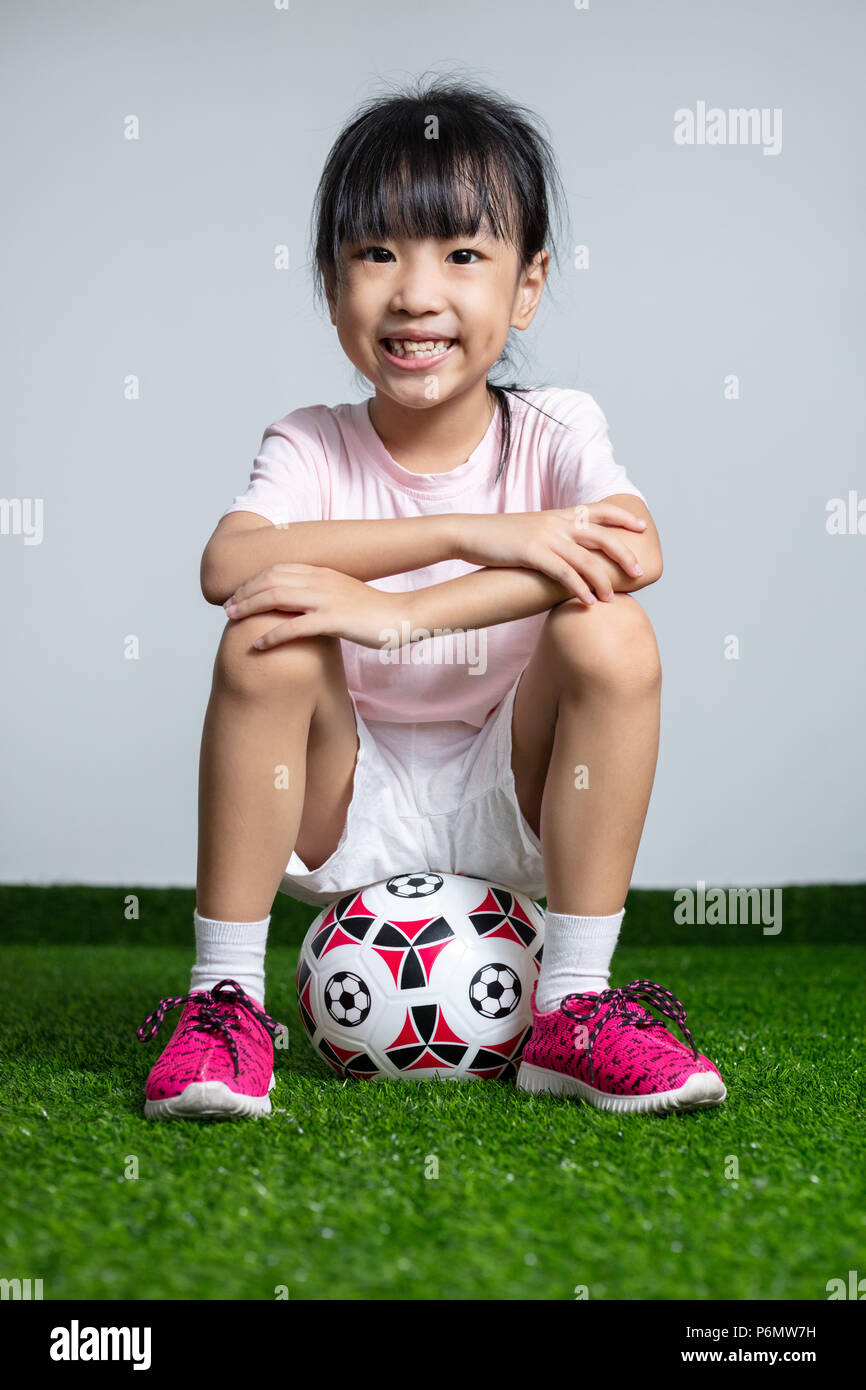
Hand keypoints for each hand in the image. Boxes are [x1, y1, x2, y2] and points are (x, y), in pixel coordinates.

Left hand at [222, 563, 410, 650]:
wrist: (403, 616)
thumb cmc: (374, 611)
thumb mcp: (342, 595)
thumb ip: (320, 595)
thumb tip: (301, 605)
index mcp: (321, 572)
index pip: (277, 569)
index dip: (252, 580)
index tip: (238, 595)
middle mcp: (320, 580)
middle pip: (270, 580)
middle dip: (244, 593)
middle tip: (228, 608)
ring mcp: (326, 599)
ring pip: (276, 597)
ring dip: (250, 608)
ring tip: (233, 620)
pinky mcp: (333, 620)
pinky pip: (293, 627)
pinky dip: (271, 635)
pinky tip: (258, 645)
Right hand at [454, 504, 647, 603]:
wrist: (469, 533)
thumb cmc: (498, 537)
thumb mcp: (531, 531)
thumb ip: (552, 536)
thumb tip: (567, 550)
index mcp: (558, 515)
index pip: (599, 511)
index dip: (623, 517)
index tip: (642, 527)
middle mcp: (557, 523)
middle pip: (602, 536)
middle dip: (624, 554)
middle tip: (638, 572)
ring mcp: (546, 537)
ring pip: (586, 559)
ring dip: (603, 581)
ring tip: (613, 598)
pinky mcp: (532, 553)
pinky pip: (564, 573)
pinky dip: (580, 589)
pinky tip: (588, 602)